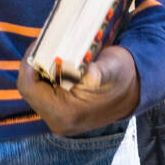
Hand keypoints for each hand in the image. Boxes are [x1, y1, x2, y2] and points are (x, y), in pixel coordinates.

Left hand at [16, 43, 139, 136]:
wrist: (135, 91)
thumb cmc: (123, 76)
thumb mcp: (113, 68)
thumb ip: (101, 71)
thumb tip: (91, 74)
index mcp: (66, 114)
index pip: (29, 88)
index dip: (29, 63)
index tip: (39, 42)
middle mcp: (59, 121)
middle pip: (30, 89)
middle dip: (34, 64)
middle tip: (44, 43)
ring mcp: (59, 119)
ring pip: (36, 89)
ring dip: (40, 69)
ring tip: (50, 50)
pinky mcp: (62, 113)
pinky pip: (44, 91)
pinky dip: (47, 75)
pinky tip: (56, 62)